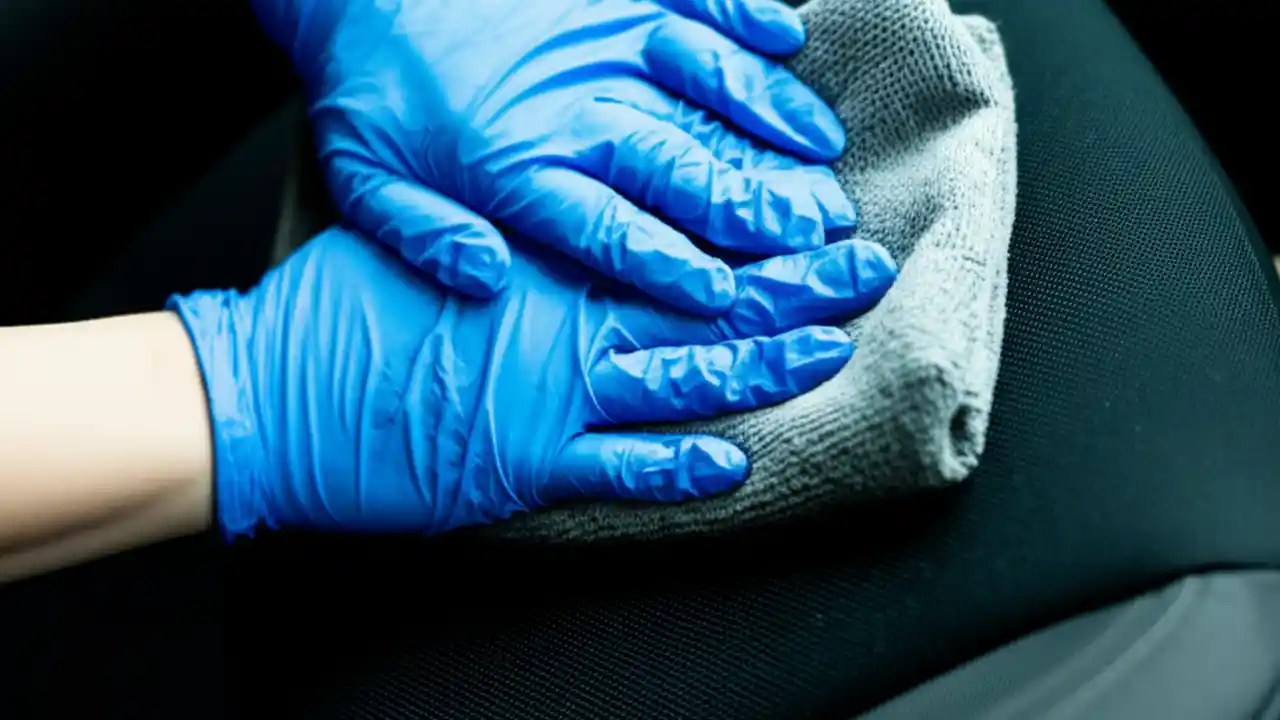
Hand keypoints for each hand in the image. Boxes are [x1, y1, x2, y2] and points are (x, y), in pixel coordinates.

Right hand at [168, 229, 895, 536]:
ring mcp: (550, 395)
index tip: (808, 218)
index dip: (749, 230)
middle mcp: (562, 320)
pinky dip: (682, 467)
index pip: (671, 236)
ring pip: (688, 378)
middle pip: (707, 302)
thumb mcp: (425, 232)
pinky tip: (734, 460)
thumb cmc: (338, 309)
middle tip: (862, 270)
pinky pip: (624, 468)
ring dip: (767, 365)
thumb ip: (504, 227)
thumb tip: (558, 217)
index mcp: (542, 258)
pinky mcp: (527, 462)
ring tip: (830, 346)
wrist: (271, 393)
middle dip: (796, 286)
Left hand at [256, 0, 855, 311]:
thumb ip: (427, 239)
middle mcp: (573, 108)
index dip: (673, 266)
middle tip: (815, 238)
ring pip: (702, 88)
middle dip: (752, 206)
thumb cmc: (370, 95)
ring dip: (769, 123)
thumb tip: (488, 282)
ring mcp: (597, 42)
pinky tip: (787, 38)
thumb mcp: (367, 183)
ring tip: (823, 160)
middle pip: (679, 165)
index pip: (613, 231)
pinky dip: (740, 14)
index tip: (726, 298)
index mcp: (517, 170)